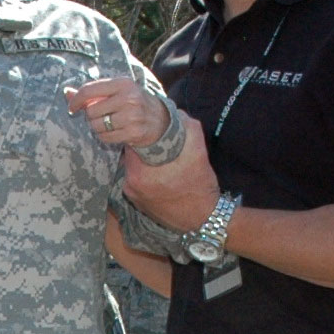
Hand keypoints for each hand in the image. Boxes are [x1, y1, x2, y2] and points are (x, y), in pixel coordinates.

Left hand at [61, 75, 172, 150]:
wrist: (160, 120)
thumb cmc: (133, 102)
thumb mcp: (117, 91)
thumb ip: (93, 92)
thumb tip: (66, 93)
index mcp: (123, 84)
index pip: (89, 90)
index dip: (76, 100)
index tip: (72, 108)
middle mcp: (128, 98)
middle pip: (91, 111)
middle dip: (91, 116)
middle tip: (101, 115)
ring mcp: (131, 116)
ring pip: (96, 126)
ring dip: (98, 127)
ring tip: (109, 124)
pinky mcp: (133, 133)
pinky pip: (105, 137)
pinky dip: (105, 136)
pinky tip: (114, 132)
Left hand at [120, 120, 220, 235]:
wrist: (204, 221)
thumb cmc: (200, 187)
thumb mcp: (198, 151)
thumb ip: (187, 127)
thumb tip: (175, 112)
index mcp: (139, 172)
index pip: (130, 142)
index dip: (140, 132)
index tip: (151, 129)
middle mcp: (130, 185)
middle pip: (130, 155)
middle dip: (142, 147)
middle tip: (158, 143)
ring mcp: (133, 197)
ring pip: (133, 168)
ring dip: (143, 162)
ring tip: (161, 160)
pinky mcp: (138, 205)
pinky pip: (137, 181)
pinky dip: (145, 175)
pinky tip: (160, 174)